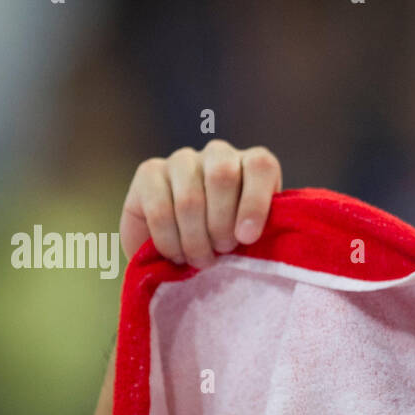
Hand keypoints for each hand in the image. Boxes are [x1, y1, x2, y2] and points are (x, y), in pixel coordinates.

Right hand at [119, 140, 282, 265]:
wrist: (184, 252)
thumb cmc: (230, 245)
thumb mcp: (255, 240)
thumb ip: (265, 233)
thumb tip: (250, 236)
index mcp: (253, 164)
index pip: (260, 166)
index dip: (255, 203)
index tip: (247, 238)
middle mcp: (218, 154)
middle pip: (222, 177)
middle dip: (221, 225)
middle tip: (221, 251)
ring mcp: (182, 160)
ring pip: (190, 198)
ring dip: (195, 239)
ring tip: (200, 259)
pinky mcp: (149, 172)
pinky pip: (159, 211)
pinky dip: (169, 241)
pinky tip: (177, 255)